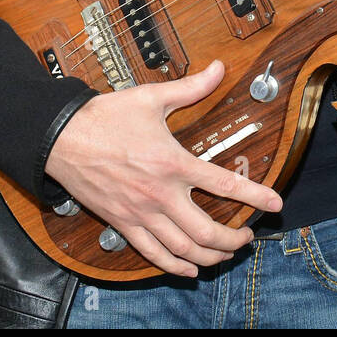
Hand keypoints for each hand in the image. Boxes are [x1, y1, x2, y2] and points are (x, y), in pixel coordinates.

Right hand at [43, 59, 282, 277]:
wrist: (61, 138)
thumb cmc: (106, 117)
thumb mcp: (152, 97)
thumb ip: (191, 87)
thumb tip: (219, 68)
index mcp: (173, 162)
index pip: (224, 184)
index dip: (255, 196)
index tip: (276, 203)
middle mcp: (160, 194)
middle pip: (206, 231)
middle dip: (233, 239)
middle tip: (248, 236)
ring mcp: (140, 214)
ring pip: (183, 249)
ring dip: (210, 256)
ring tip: (226, 253)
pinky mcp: (122, 224)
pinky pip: (152, 254)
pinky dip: (174, 266)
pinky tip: (189, 269)